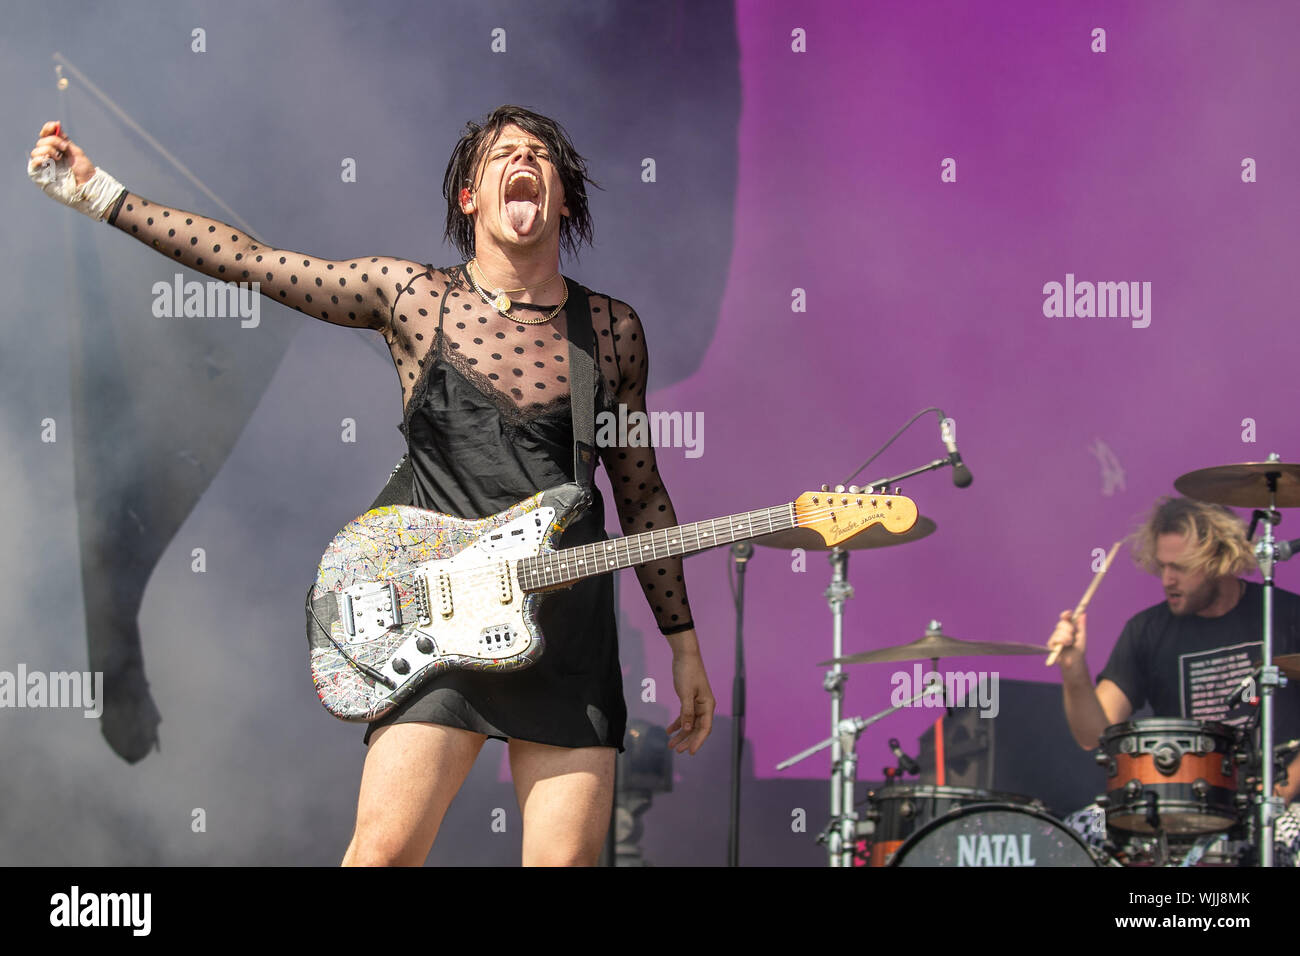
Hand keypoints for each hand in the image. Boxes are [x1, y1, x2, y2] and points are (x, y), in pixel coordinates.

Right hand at [28, 120, 120, 220]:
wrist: (88, 184)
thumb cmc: (84, 170)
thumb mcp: (75, 152)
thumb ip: (64, 140)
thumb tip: (56, 125)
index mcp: (56, 149)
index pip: (45, 135)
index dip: (47, 129)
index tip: (55, 126)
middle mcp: (48, 155)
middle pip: (41, 141)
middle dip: (53, 141)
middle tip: (64, 148)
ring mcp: (44, 165)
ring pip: (36, 151)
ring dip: (48, 150)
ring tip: (59, 157)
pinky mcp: (41, 174)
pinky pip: (34, 163)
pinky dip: (40, 158)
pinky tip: (49, 159)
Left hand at [665, 636, 714, 754]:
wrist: (685, 655)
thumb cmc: (688, 672)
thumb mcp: (685, 693)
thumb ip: (686, 712)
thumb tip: (686, 729)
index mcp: (708, 705)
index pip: (705, 728)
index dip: (698, 741)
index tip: (689, 752)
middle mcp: (704, 707)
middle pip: (697, 729)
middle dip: (687, 740)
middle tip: (676, 750)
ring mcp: (697, 704)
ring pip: (690, 724)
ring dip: (681, 734)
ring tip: (670, 744)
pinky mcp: (689, 700)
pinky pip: (684, 716)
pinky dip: (677, 723)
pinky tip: (669, 730)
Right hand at [1047, 609, 1086, 670]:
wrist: (1075, 662)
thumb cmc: (1078, 650)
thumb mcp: (1082, 637)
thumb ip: (1081, 626)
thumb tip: (1083, 614)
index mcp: (1068, 628)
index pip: (1065, 618)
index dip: (1066, 614)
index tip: (1069, 613)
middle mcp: (1060, 631)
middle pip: (1061, 623)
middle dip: (1069, 628)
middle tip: (1073, 634)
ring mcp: (1055, 637)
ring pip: (1058, 631)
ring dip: (1067, 637)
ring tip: (1070, 643)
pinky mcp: (1051, 644)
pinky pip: (1055, 638)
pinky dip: (1062, 641)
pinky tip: (1065, 645)